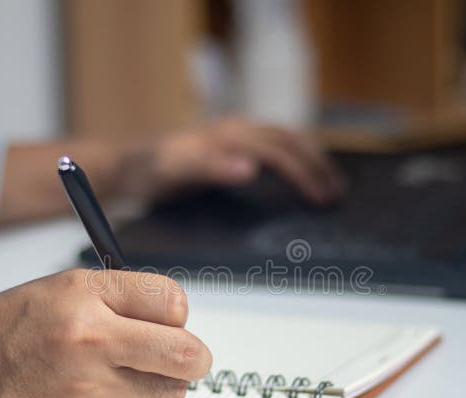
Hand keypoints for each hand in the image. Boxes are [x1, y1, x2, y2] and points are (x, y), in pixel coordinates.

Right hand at [0, 269, 210, 397]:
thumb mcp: (54, 289)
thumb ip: (114, 298)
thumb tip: (172, 316)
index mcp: (83, 292)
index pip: (172, 300)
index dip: (177, 313)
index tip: (168, 321)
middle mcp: (89, 336)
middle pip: (185, 351)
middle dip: (194, 356)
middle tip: (185, 357)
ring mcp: (85, 384)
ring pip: (171, 391)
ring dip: (166, 386)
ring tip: (140, 377)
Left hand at [120, 117, 346, 204]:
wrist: (128, 164)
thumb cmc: (150, 169)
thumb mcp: (175, 171)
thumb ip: (211, 167)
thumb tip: (250, 167)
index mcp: (229, 135)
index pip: (279, 151)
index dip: (303, 174)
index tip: (321, 197)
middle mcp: (236, 130)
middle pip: (290, 141)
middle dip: (317, 165)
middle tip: (337, 193)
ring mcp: (235, 136)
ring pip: (285, 139)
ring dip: (311, 158)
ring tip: (331, 182)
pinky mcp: (231, 147)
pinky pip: (273, 146)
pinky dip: (295, 157)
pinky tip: (301, 174)